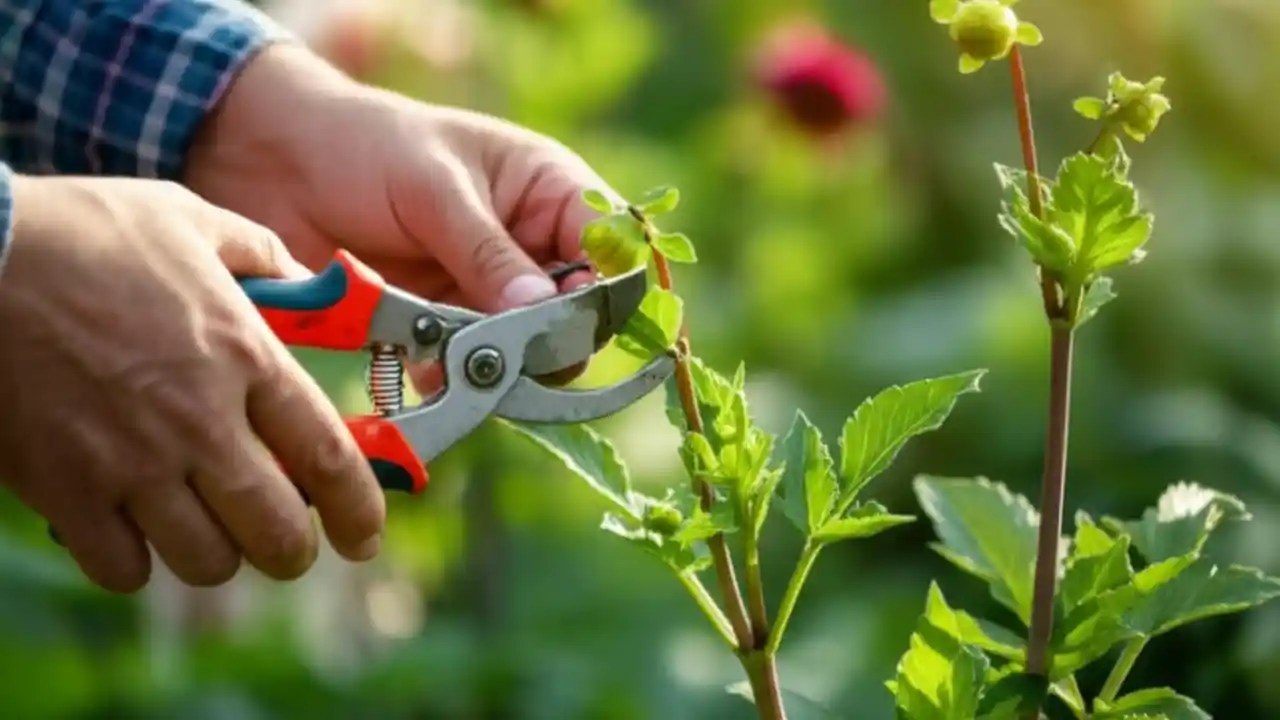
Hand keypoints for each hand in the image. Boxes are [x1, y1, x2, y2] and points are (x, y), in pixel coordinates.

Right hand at [0, 175, 385, 592]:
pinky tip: (130, 528)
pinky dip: (133, 562)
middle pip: (277, 533)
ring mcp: (130, 462)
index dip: (360, 513)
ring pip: (206, 562)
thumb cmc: (80, 231)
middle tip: (286, 543)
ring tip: (203, 526)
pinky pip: (122, 569)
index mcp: (243, 357)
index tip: (364, 537)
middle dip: (293, 552)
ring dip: (215, 554)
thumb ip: (260, 254)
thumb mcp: (188, 219)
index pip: (330, 459)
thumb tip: (307, 280)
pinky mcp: (64, 489)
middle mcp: (198, 421)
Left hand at [183, 43, 620, 387]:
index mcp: (548, 190)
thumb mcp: (432, 187)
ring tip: (460, 362)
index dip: (608, 288)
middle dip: (550, 337)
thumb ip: (485, 251)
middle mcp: (529, 243)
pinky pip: (468, 365)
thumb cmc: (364, 145)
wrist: (271, 163)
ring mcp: (487, 287)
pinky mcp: (443, 321)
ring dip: (498, 363)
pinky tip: (426, 370)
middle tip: (512, 354)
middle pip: (576, 310)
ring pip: (524, 346)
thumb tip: (539, 310)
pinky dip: (452, 377)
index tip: (580, 323)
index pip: (611, 245)